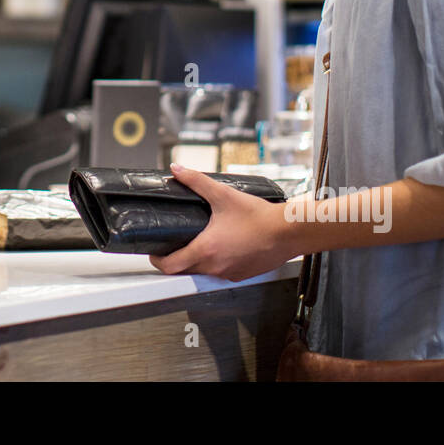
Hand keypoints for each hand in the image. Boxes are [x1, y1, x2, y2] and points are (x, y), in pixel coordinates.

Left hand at [149, 164, 296, 280]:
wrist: (288, 232)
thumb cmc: (259, 217)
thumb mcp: (223, 195)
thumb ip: (196, 181)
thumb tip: (177, 170)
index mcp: (206, 250)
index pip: (170, 266)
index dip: (157, 260)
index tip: (155, 252)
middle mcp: (215, 266)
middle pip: (184, 270)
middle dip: (176, 259)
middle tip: (174, 243)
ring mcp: (228, 273)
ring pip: (203, 272)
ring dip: (196, 260)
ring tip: (199, 241)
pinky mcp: (241, 275)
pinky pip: (221, 272)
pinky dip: (216, 262)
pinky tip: (223, 246)